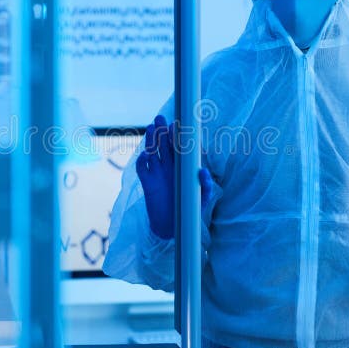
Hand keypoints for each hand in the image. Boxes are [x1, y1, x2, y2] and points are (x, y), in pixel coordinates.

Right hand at [136, 115, 213, 239]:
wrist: (173, 228)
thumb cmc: (190, 211)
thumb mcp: (202, 200)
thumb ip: (206, 186)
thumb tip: (203, 171)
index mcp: (182, 167)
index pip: (179, 147)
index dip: (177, 136)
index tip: (177, 125)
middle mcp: (169, 167)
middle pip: (163, 145)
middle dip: (162, 131)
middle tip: (160, 119)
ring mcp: (157, 174)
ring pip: (152, 152)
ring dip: (151, 140)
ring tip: (151, 128)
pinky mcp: (147, 183)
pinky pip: (142, 168)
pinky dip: (142, 160)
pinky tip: (146, 154)